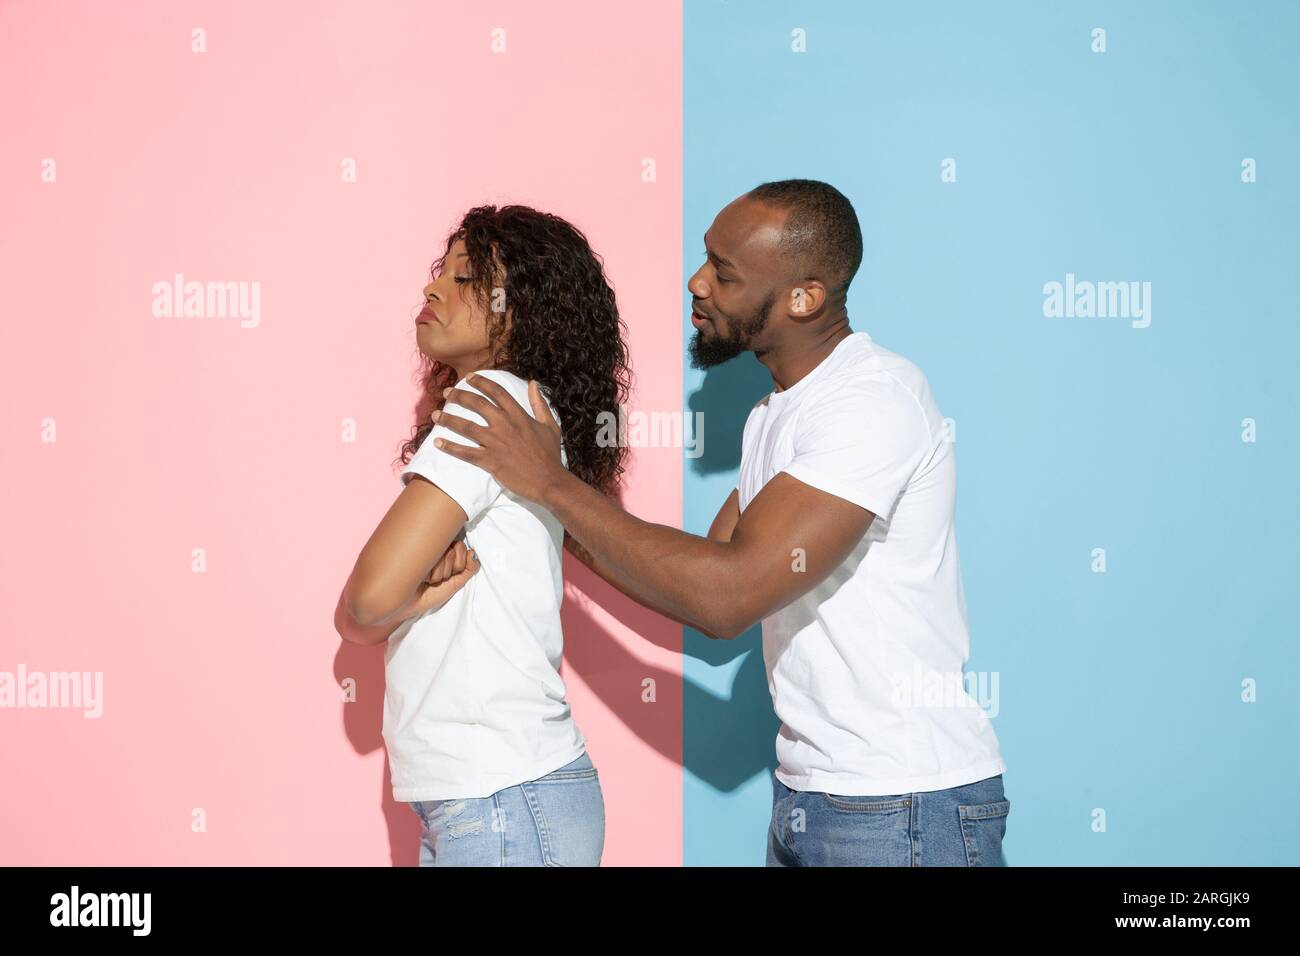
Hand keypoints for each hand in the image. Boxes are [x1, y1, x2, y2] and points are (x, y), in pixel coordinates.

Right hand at [408, 539, 479, 615]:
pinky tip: (421, 576)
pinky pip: (433, 558)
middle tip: (436, 579)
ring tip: (427, 579)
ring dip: (438, 574)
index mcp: (447, 554)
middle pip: (454, 551)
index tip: (448, 576)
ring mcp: (424, 549)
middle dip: (448, 570)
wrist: (407, 604)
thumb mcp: (455, 584)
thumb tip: (473, 553)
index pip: (462, 548)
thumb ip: (469, 569)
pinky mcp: (414, 551)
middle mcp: (435, 549)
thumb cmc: (429, 595)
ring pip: (445, 555)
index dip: (458, 565)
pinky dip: (430, 573)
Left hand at [431, 374, 565, 503]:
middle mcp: (505, 425)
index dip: (481, 382)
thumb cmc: (550, 455)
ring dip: (448, 419)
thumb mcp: (550, 425)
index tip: (469, 377)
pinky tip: (438, 443)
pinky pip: (465, 452)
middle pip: (476, 404)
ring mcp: (496, 443)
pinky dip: (450, 448)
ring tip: (435, 415)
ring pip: (466, 426)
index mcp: (519, 415)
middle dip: (458, 396)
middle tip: (446, 393)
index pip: (496, 392)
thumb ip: (539, 404)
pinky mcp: (490, 461)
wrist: (549, 481)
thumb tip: (533, 383)